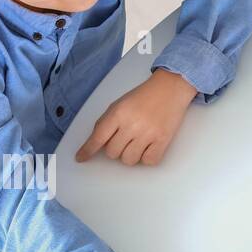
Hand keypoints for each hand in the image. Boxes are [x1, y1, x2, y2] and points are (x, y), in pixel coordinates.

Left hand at [76, 69, 197, 165]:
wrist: (170, 89)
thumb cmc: (144, 97)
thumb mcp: (119, 104)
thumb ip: (107, 122)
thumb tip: (98, 142)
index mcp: (118, 113)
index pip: (98, 138)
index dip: (88, 150)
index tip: (81, 158)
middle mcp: (131, 124)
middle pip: (113, 153)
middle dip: (115, 149)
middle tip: (124, 139)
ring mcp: (148, 134)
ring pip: (129, 160)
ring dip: (130, 155)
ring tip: (137, 143)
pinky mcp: (162, 141)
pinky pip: (148, 161)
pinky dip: (146, 158)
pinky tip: (148, 147)